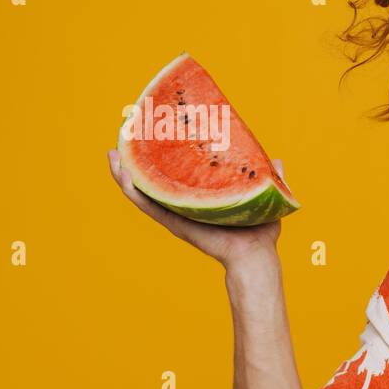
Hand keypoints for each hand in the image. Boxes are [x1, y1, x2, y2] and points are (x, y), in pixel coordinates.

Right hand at [107, 148, 281, 268]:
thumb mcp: (264, 196)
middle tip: (124, 139)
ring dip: (125, 173)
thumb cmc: (260, 232)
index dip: (164, 157)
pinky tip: (122, 174)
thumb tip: (276, 160)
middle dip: (138, 160)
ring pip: (144, 191)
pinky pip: (149, 206)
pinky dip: (133, 191)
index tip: (151, 135)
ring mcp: (178, 213)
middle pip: (154, 179)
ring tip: (112, 153)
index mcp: (202, 197)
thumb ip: (268, 178)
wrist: (256, 254)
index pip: (178, 173)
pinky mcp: (174, 223)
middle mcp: (185, 204)